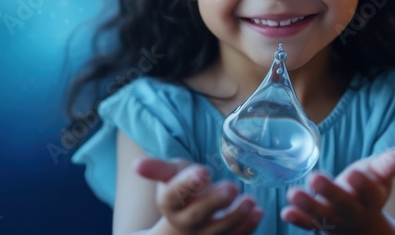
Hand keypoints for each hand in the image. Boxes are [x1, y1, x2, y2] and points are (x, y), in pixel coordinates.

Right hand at [135, 158, 262, 234]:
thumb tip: (136, 165)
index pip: (173, 195)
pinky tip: (258, 212)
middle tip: (231, 187)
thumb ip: (157, 168)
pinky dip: (248, 227)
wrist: (185, 223)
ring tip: (251, 200)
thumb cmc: (181, 191)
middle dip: (214, 203)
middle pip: (196, 216)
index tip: (202, 171)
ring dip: (236, 217)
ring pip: (219, 230)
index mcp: (168, 204)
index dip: (187, 184)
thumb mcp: (170, 175)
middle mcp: (183, 223)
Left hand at [282, 148, 394, 232]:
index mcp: (372, 199)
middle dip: (331, 192)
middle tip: (315, 178)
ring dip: (308, 206)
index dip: (364, 185)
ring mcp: (336, 220)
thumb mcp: (378, 174)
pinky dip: (298, 219)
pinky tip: (286, 212)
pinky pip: (308, 224)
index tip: (355, 173)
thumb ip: (387, 164)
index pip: (371, 193)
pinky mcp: (318, 223)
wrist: (360, 219)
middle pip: (344, 204)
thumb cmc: (367, 187)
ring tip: (293, 194)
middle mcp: (355, 212)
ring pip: (324, 216)